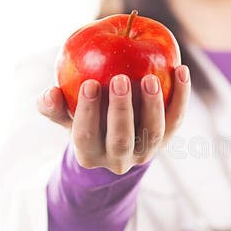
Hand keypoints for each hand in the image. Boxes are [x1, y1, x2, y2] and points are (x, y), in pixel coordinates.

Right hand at [36, 67, 190, 173]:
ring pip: (152, 133)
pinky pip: (176, 119)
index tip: (89, 83)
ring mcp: (145, 152)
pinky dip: (181, 96)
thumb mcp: (66, 116)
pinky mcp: (166, 140)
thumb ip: (54, 106)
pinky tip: (181, 70)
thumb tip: (49, 93)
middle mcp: (119, 160)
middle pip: (121, 139)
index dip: (87, 111)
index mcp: (89, 155)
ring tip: (151, 78)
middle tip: (120, 79)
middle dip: (120, 110)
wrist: (116, 138)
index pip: (85, 136)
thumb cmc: (85, 120)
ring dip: (152, 105)